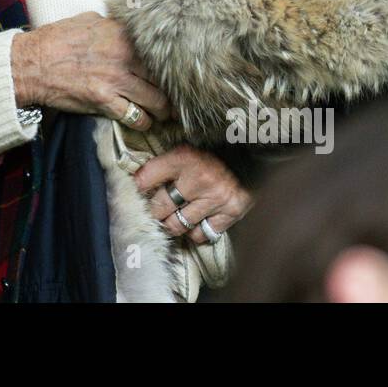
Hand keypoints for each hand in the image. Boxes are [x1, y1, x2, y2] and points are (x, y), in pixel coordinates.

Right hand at [10, 11, 170, 130]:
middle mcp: (124, 55)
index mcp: (121, 34)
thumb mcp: (87, 20)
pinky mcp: (104, 100)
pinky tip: (144, 123)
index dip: (170, 64)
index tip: (177, 73)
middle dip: (172, 91)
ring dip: (163, 111)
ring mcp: (115, 79)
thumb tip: (124, 27)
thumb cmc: (55, 40)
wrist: (31, 64)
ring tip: (166, 115)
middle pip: (162, 77)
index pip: (159, 51)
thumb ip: (111, 24)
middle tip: (178, 99)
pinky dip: (143, 122)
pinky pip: (135, 116)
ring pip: (155, 100)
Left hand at [135, 144, 251, 244]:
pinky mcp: (231, 212)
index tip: (136, 193)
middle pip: (160, 208)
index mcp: (183, 157)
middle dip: (155, 212)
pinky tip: (196, 222)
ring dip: (173, 224)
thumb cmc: (211, 156)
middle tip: (156, 211)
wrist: (251, 158)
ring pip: (178, 225)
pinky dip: (196, 232)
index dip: (137, 189)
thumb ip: (162, 166)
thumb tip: (136, 184)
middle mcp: (198, 178)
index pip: (146, 179)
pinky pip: (201, 234)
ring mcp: (215, 198)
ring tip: (174, 218)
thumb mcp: (184, 152)